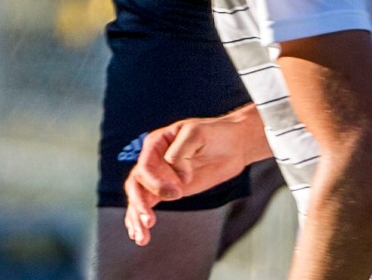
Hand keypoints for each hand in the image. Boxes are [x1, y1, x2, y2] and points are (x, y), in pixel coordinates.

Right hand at [122, 108, 269, 244]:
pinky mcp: (167, 190)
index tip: (178, 191)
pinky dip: (140, 220)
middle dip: (140, 204)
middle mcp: (153, 159)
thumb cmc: (217, 133)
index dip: (157, 182)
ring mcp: (159, 176)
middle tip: (149, 221)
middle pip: (136, 184)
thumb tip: (178, 178)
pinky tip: (140, 235)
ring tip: (141, 237)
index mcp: (156, 143)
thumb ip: (181, 153)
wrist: (235, 143)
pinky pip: (148, 204)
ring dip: (136, 218)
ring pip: (138, 198)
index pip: (145, 166)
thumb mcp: (198, 134)